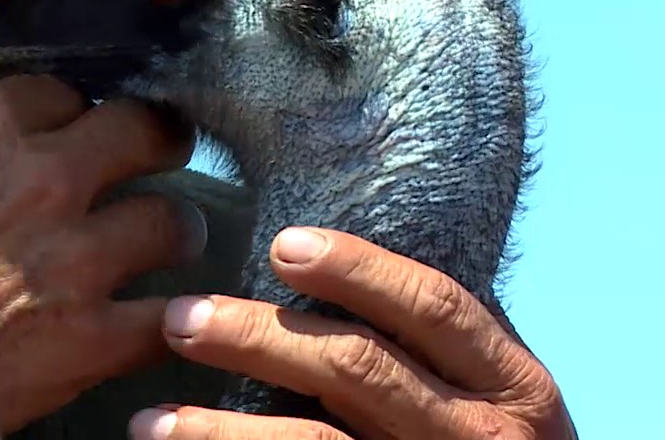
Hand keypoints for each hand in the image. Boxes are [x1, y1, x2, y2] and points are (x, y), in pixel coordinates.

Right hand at [0, 75, 204, 433]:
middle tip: (157, 151)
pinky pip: (166, 320)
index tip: (68, 132)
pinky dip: (172, 322)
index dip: (68, 114)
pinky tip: (171, 320)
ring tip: (171, 240)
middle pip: (141, 132)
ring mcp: (79, 256)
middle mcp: (49, 176)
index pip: (61, 93)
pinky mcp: (92, 335)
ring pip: (173, 221)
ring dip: (173, 231)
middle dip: (155, 139)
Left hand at [129, 228, 575, 438]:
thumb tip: (353, 266)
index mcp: (514, 386)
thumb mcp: (503, 396)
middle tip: (181, 319)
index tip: (282, 244)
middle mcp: (478, 435)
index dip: (358, 270)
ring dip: (221, 431)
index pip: (434, 307)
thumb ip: (448, 343)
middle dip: (258, 338)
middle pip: (356, 370)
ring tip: (151, 420)